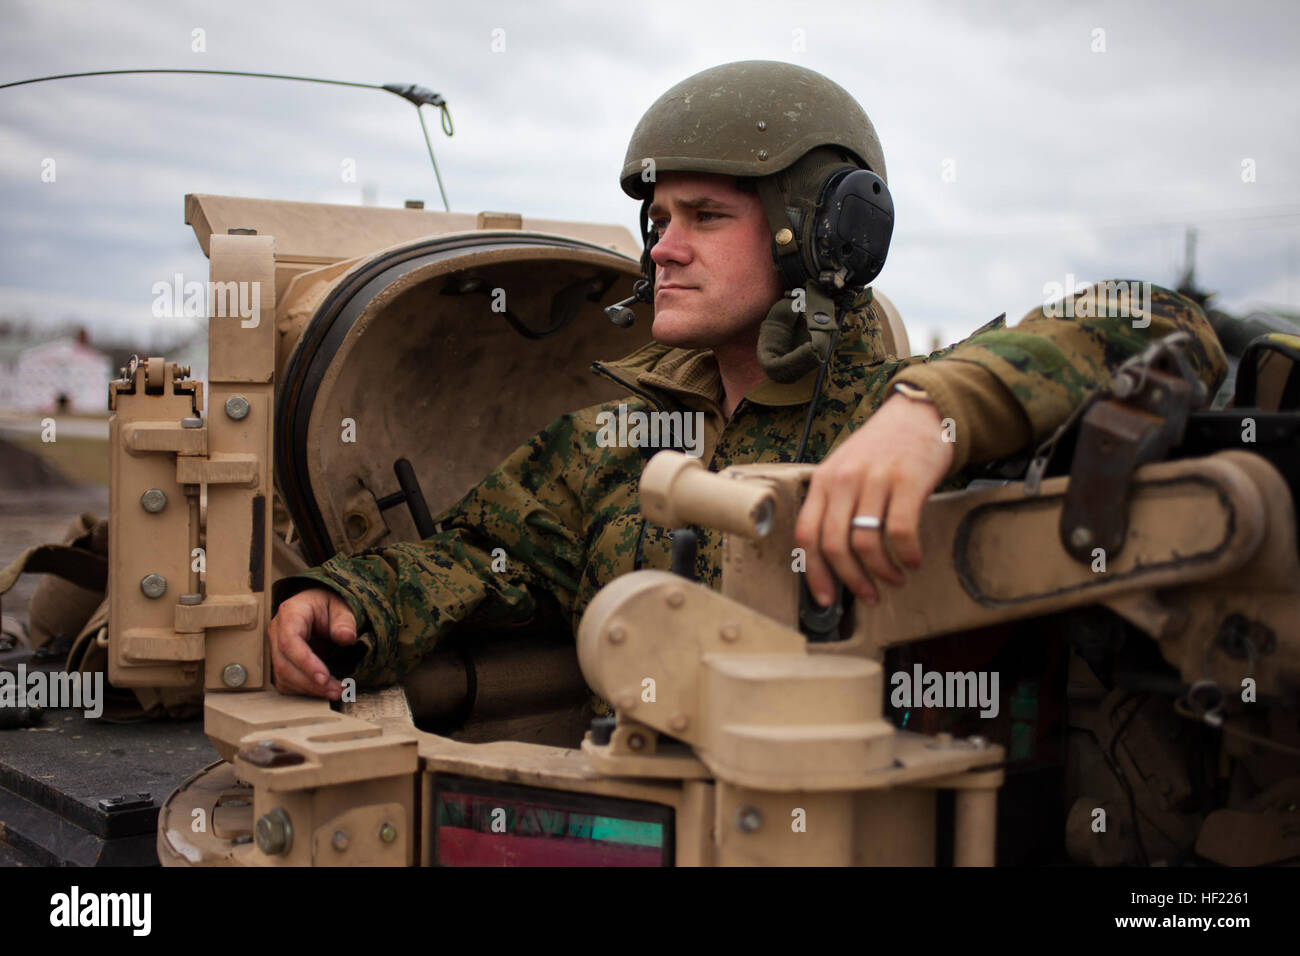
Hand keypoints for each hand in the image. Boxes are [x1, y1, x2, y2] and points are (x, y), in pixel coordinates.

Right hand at [267, 588, 357, 698]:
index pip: (289, 642)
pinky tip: (324, 691)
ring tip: (336, 692)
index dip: (305, 663)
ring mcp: (276, 648)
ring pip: (283, 677)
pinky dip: (305, 691)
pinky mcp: (281, 662)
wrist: (318, 606)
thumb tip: (347, 637)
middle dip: (310, 682)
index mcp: (290, 613)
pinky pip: (287, 682)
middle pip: (284, 664)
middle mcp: (277, 632)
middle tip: (337, 691)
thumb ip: (345, 621)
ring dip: (309, 690)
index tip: (324, 678)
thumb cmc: (328, 605)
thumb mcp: (341, 606)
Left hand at [795, 394, 953, 606]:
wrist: (919, 414)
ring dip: (882, 573)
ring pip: (866, 544)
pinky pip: (900, 532)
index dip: (813, 574)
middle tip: (869, 596)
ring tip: (895, 579)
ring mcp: (875, 479)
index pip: (806, 535)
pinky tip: (914, 560)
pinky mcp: (907, 480)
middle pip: (834, 546)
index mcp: (823, 481)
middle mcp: (844, 479)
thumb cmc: (881, 450)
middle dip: (851, 581)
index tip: (825, 599)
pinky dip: (907, 555)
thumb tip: (832, 561)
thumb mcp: (846, 470)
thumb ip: (835, 506)